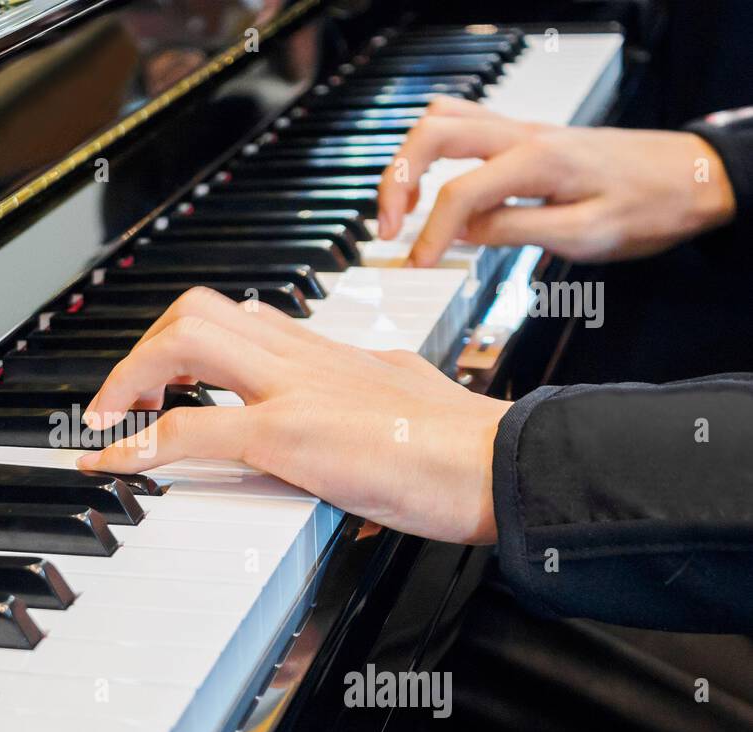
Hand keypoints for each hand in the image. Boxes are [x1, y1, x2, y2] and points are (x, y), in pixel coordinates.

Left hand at [76, 288, 510, 543]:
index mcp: (329, 352)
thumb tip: (347, 447)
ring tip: (108, 420)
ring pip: (186, 340)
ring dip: (131, 377)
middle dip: (147, 349)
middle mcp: (304, 356)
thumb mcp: (402, 405)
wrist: (501, 462)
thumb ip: (364, 407)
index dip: (188, 343)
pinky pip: (190, 429)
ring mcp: (293, 388)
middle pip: (200, 312)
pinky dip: (137, 446)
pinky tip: (108, 463)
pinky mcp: (289, 432)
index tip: (163, 377)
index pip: (242, 320)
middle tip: (125, 397)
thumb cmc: (464, 446)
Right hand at [378, 97, 736, 265]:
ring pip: (440, 119)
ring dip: (408, 160)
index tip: (418, 267)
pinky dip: (433, 150)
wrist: (690, 178)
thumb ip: (516, 231)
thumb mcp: (585, 236)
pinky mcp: (524, 134)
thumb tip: (463, 233)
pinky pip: (462, 122)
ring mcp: (521, 128)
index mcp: (537, 161)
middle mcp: (523, 134)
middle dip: (396, 182)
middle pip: (432, 135)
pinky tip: (431, 185)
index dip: (430, 235)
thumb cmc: (648, 207)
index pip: (459, 195)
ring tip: (399, 208)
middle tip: (386, 230)